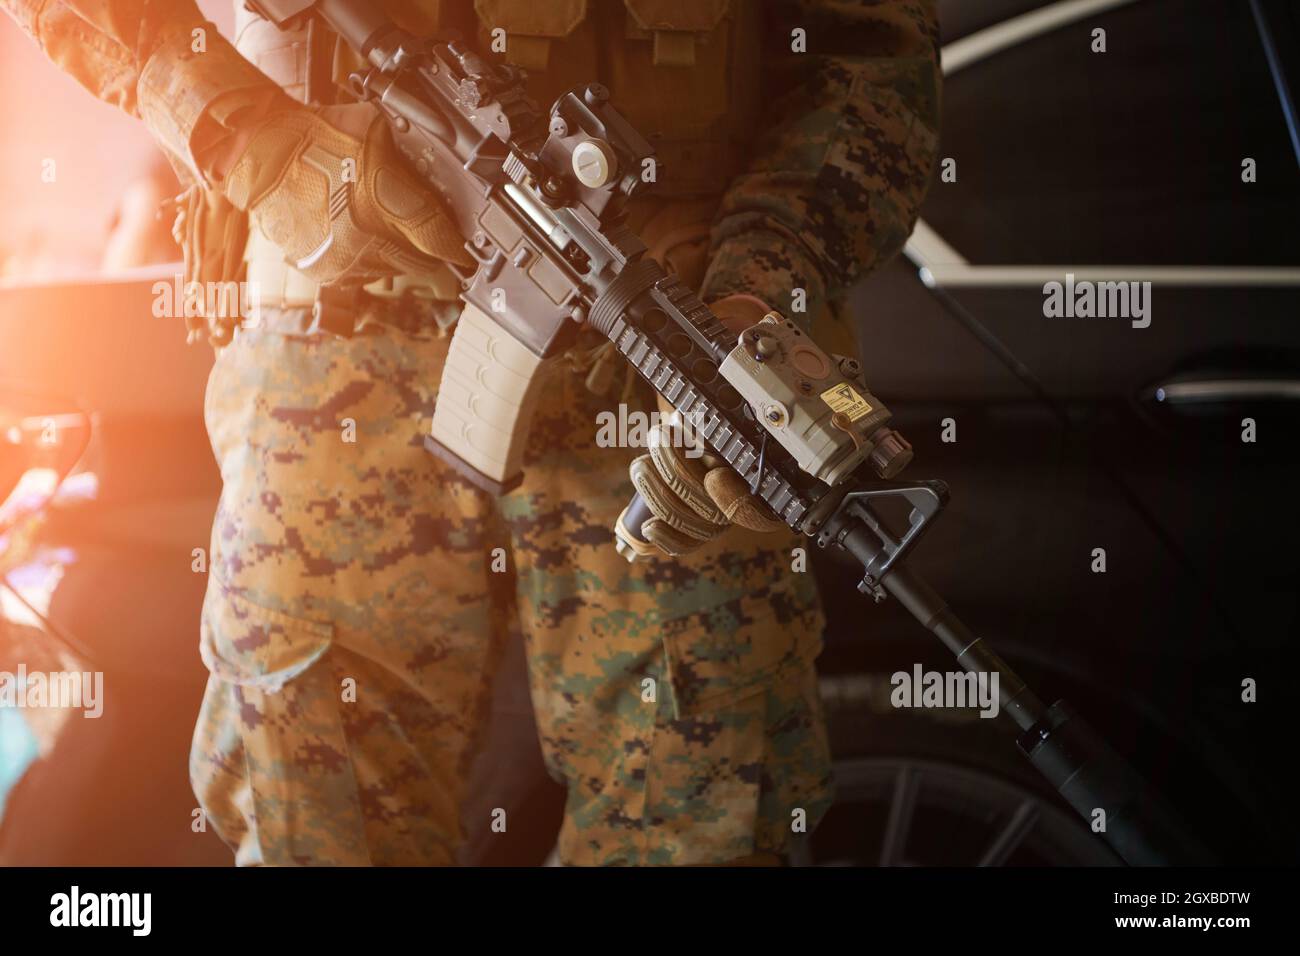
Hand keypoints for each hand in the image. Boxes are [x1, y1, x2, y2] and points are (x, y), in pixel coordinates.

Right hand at [221, 108, 470, 283]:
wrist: (259, 154)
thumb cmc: (318, 137)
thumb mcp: (379, 134)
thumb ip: (412, 166)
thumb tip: (444, 186)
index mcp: (383, 205)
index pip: (441, 240)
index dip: (459, 247)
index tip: (468, 252)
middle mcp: (365, 242)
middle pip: (421, 262)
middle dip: (426, 247)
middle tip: (422, 228)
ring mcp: (343, 262)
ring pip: (392, 269)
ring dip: (393, 252)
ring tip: (375, 220)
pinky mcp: (323, 272)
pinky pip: (362, 273)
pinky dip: (365, 257)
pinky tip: (353, 231)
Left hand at [616, 294, 785, 557]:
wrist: (720, 424)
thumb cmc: (730, 407)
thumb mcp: (742, 392)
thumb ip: (751, 373)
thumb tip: (758, 336)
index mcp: (769, 482)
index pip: (762, 513)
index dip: (738, 504)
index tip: (715, 475)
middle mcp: (746, 508)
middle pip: (711, 513)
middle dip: (678, 473)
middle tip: (661, 436)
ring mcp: (720, 521)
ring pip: (688, 524)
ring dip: (659, 490)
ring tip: (642, 461)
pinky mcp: (695, 528)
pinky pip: (681, 546)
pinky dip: (662, 539)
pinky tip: (646, 522)